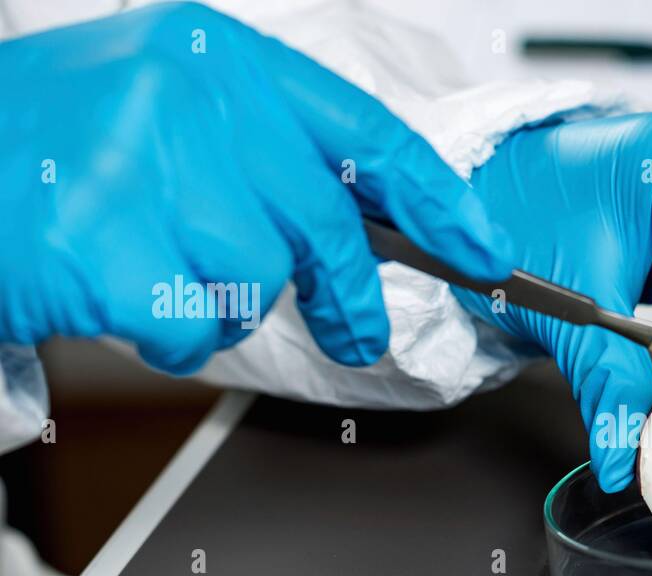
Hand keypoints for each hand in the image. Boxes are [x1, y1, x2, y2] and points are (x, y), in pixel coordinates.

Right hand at [0, 2, 512, 373]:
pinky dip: (166, 337)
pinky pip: (190, 326)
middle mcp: (184, 92)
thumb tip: (370, 228)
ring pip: (254, 282)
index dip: (439, 200)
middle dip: (347, 295)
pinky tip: (117, 298)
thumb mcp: (169, 112)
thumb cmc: (56, 147)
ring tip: (157, 274)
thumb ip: (267, 154)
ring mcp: (139, 162)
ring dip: (220, 307)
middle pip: (322, 226)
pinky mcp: (100, 241)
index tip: (485, 249)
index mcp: (215, 52)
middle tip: (355, 331)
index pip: (363, 132)